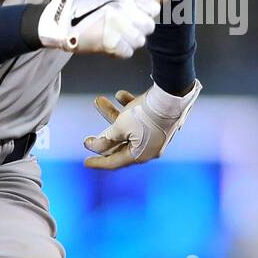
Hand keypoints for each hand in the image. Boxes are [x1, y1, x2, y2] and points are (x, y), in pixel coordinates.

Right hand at [38, 0, 166, 58]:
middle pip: (149, 27)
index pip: (153, 9)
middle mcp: (122, 9)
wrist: (64, 23)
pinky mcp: (110, 43)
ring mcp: (116, 27)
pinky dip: (119, 50)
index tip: (131, 13)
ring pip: (139, 41)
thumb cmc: (91, 5)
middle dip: (138, 28)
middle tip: (121, 25)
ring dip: (129, 40)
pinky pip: (127, 52)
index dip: (144, 13)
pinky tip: (109, 43)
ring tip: (115, 34)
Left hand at [83, 80, 201, 168]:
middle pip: (120, 143)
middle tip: (88, 138)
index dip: (98, 162)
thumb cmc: (145, 114)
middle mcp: (149, 147)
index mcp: (140, 154)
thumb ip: (106, 139)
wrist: (172, 94)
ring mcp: (155, 133)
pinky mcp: (160, 120)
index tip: (85, 162)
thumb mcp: (120, 128)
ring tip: (98, 100)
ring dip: (112, 114)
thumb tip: (92, 146)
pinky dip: (129, 107)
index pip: (115, 162)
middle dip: (103, 134)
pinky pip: (140, 116)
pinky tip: (120, 95)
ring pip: (128, 126)